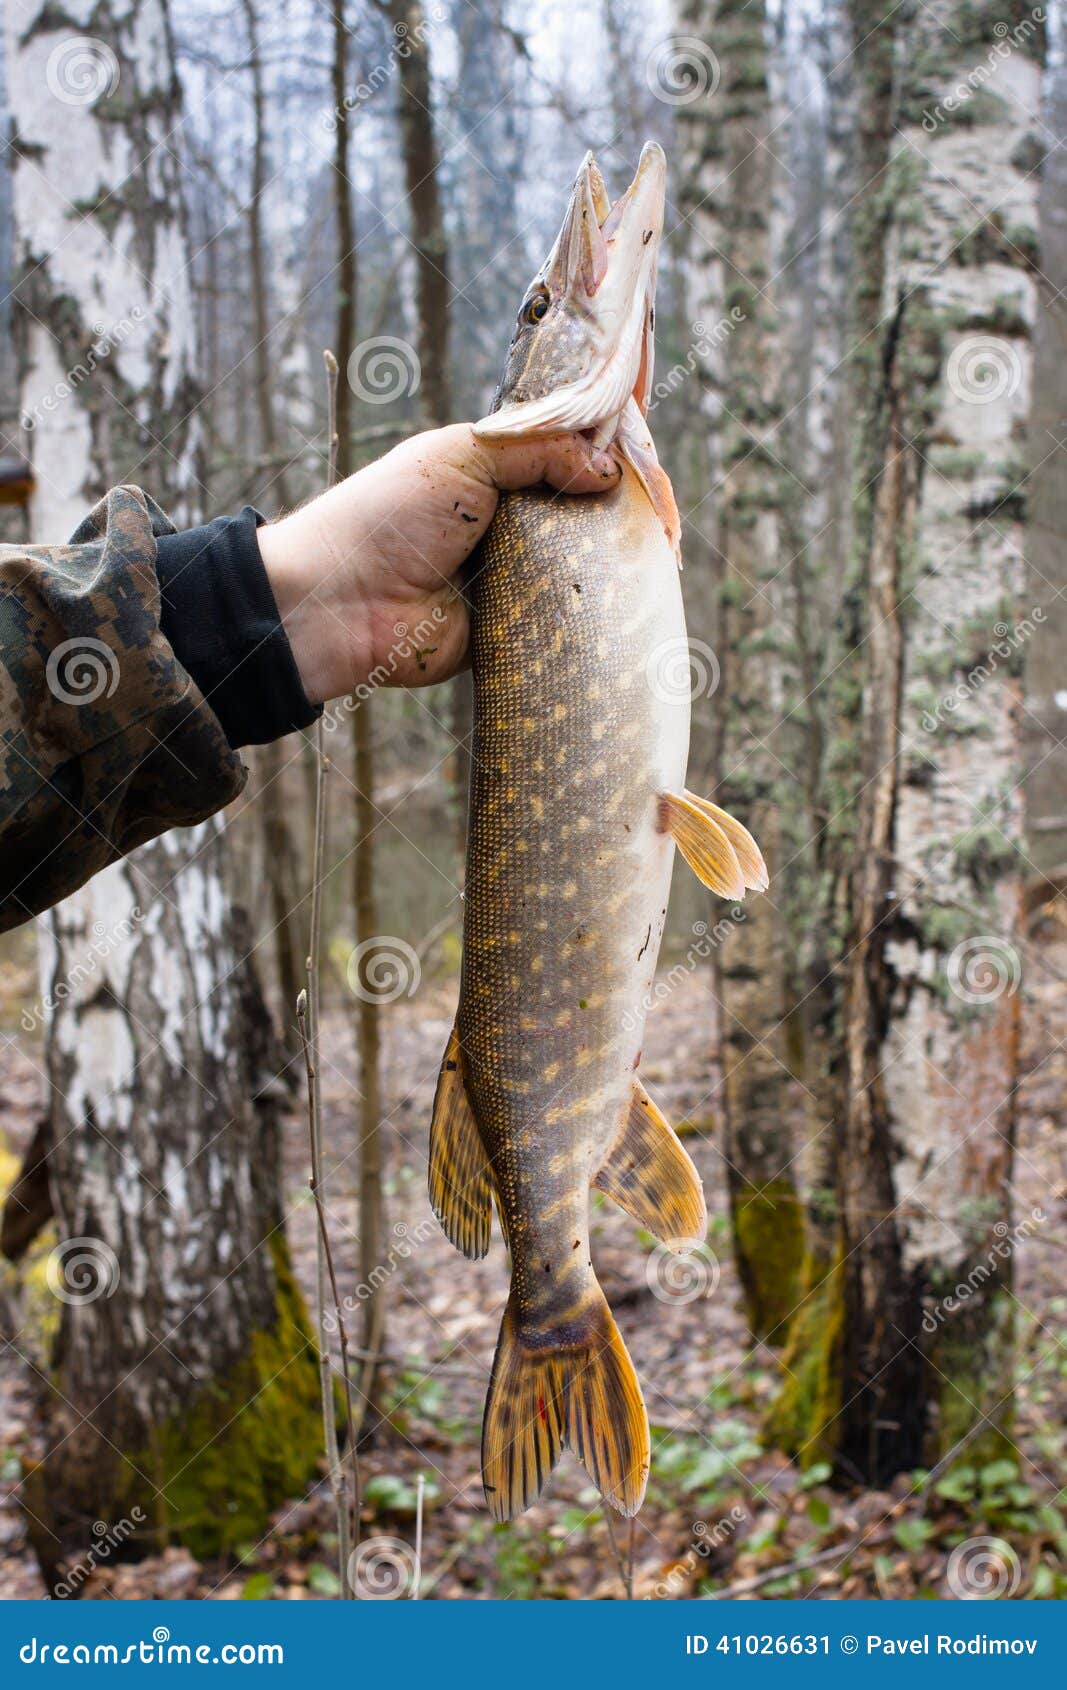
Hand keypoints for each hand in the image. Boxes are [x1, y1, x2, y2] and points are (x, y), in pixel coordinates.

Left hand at [257, 422, 620, 704]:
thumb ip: (539, 451)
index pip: (564, 453)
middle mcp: (508, 523)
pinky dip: (589, 613)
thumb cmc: (388, 517)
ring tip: (656, 554)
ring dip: (611, 562)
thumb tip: (609, 467)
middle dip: (618, 511)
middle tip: (660, 513)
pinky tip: (628, 601)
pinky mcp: (513, 629)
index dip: (604, 451)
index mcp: (494, 472)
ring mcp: (513, 577)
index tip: (645, 450)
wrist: (341, 604)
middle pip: (583, 511)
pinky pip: (562, 619)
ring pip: (580, 565)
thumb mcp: (464, 458)